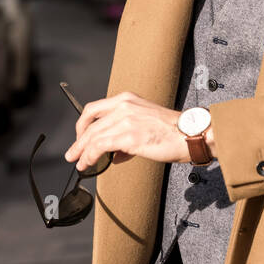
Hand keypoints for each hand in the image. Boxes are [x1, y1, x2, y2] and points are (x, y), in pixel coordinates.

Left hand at [63, 92, 189, 171]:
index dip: (82, 125)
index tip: (79, 137)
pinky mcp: (128, 136)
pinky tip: (88, 163)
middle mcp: (124, 106)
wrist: (191, 135)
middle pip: (90, 124)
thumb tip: (115, 154)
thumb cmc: (175, 131)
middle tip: (72, 154)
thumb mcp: (146, 124)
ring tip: (78, 162)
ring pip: (93, 136)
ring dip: (82, 151)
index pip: (94, 109)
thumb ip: (127, 136)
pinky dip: (90, 156)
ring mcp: (125, 120)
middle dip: (78, 141)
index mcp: (127, 100)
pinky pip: (100, 146)